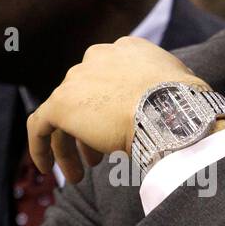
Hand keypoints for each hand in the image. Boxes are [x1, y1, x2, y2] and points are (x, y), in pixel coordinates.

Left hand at [26, 36, 207, 182]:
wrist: (169, 111)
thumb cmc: (184, 106)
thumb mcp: (177, 89)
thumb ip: (161, 91)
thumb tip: (165, 112)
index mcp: (126, 50)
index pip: (108, 78)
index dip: (108, 107)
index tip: (114, 131)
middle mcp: (99, 56)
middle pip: (85, 96)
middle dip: (89, 129)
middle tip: (96, 159)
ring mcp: (77, 78)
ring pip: (63, 114)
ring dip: (70, 146)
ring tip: (79, 175)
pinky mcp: (61, 103)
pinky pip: (40, 125)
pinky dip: (40, 146)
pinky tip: (45, 168)